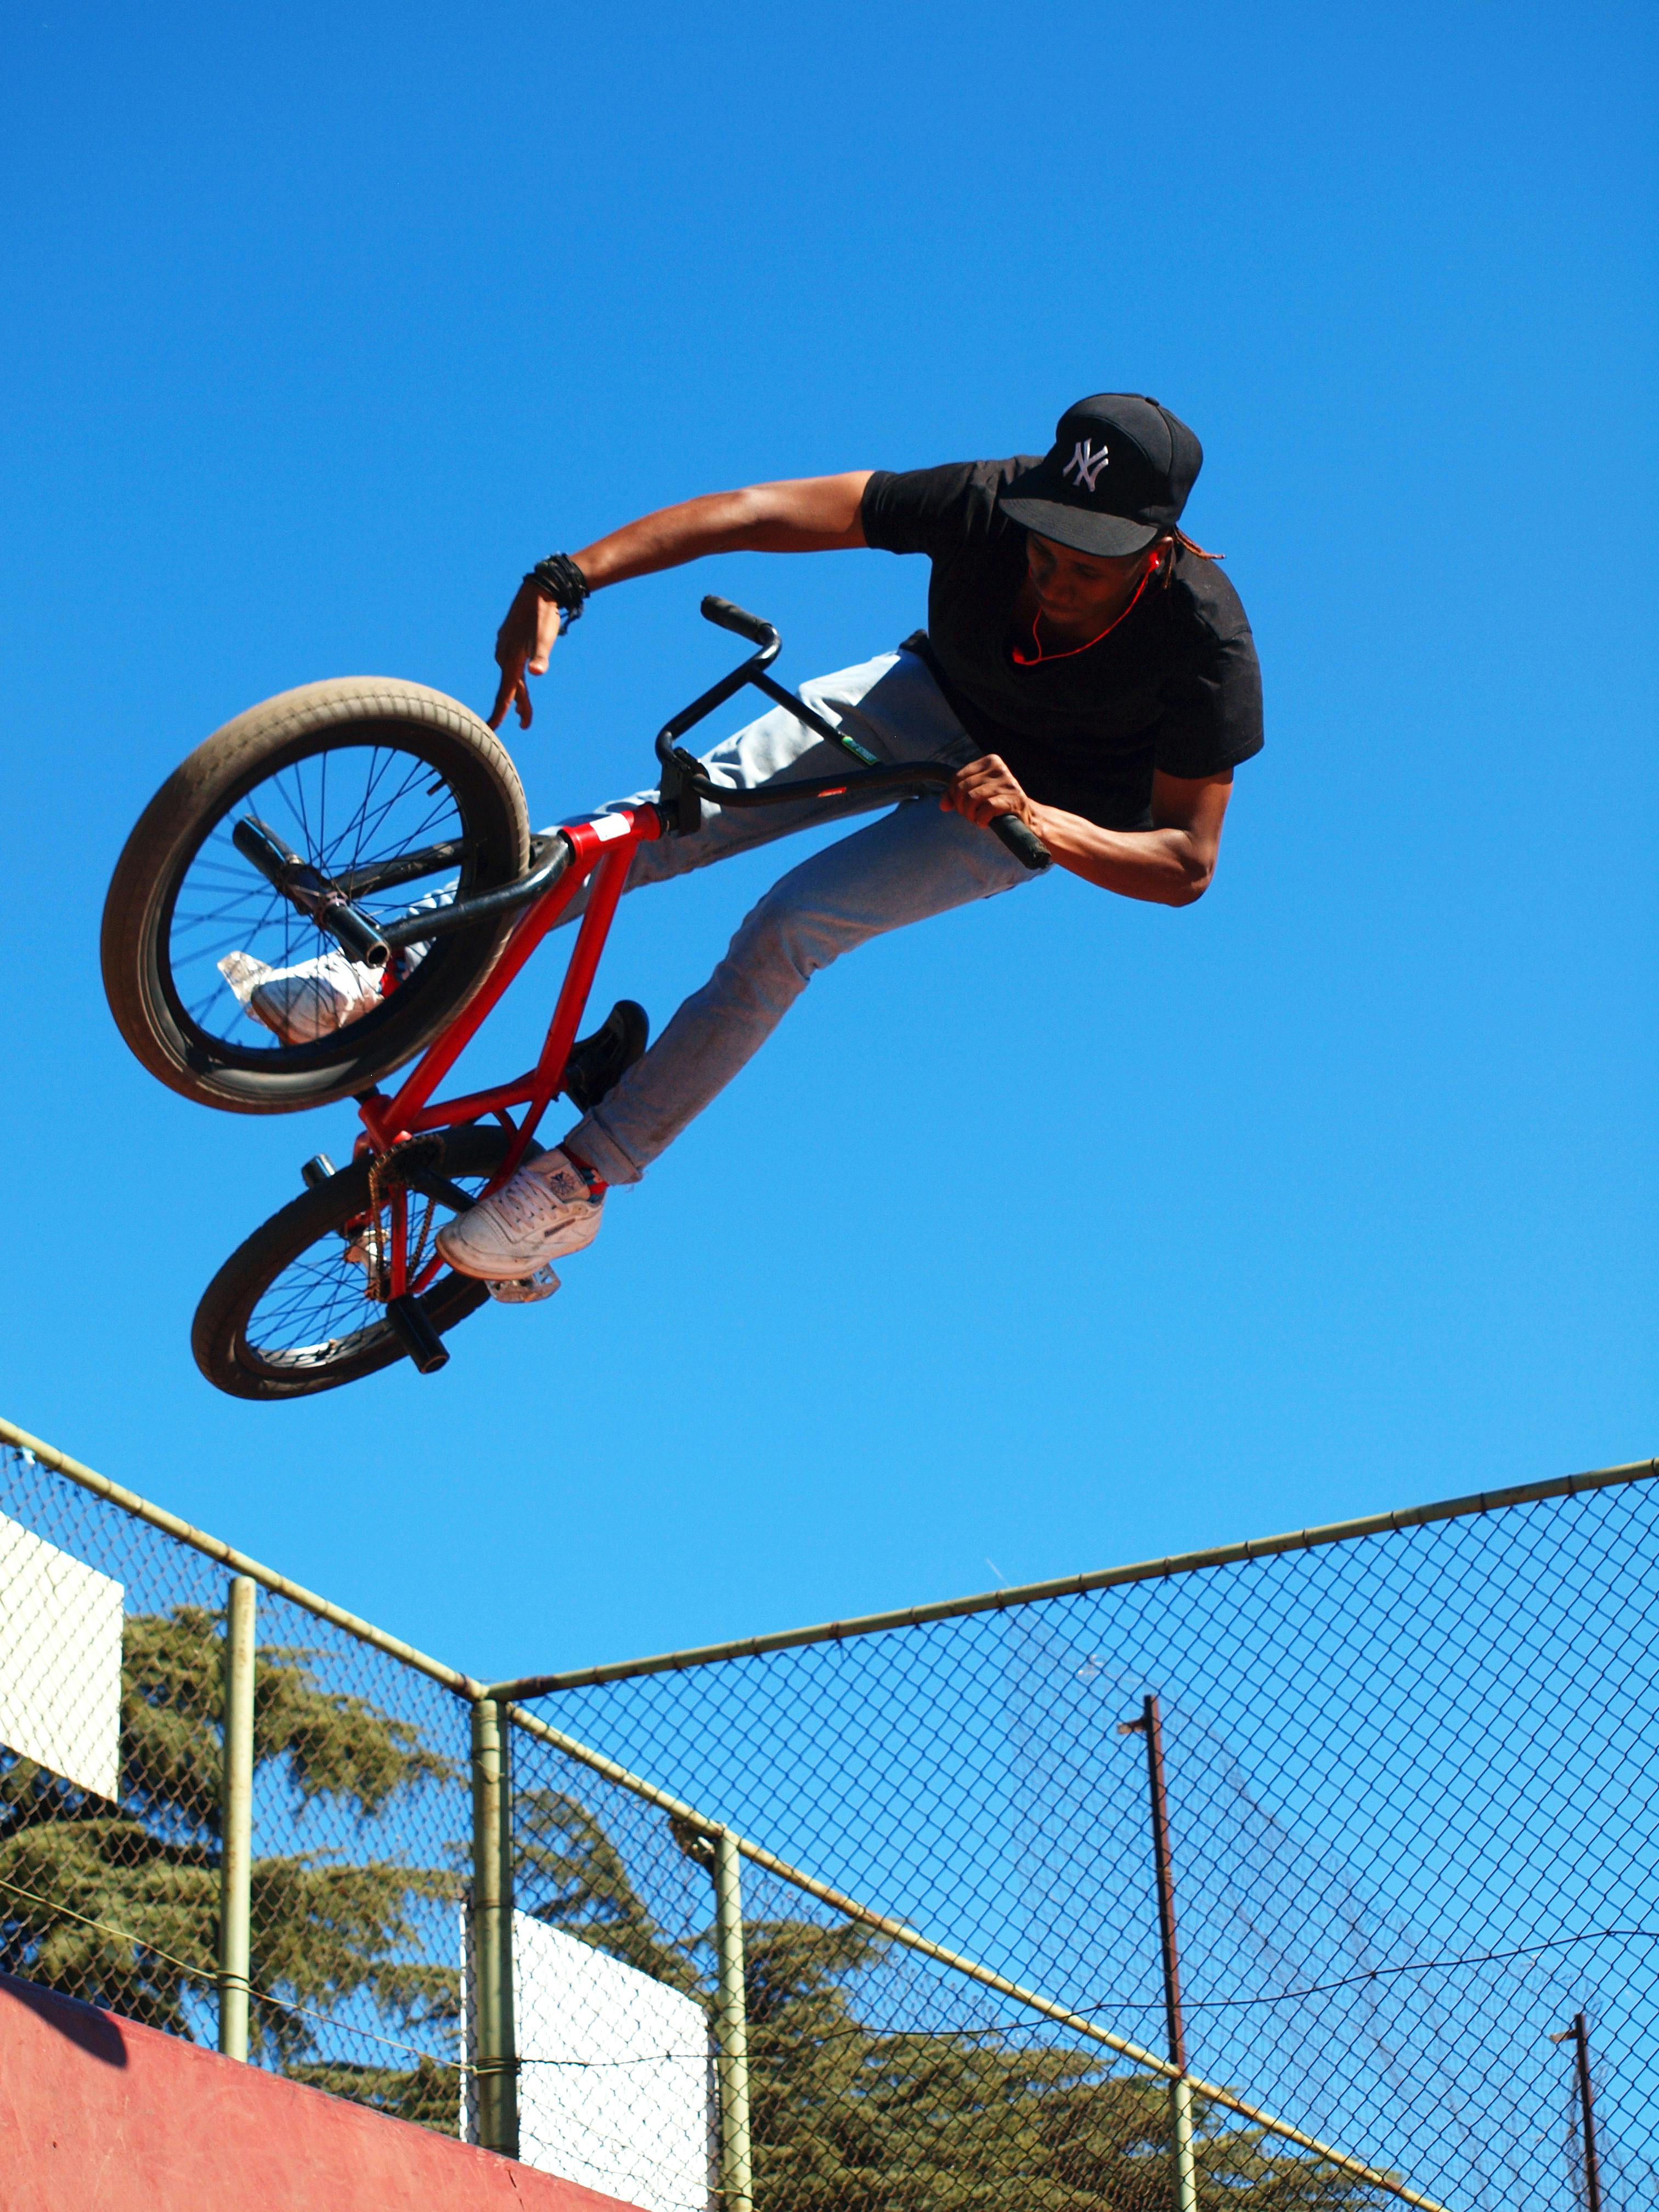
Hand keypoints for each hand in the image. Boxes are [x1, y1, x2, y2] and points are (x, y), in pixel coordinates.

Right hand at [489, 580, 564, 731]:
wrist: (538, 589)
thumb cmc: (543, 615)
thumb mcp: (544, 637)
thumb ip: (540, 657)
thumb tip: (537, 672)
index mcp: (511, 660)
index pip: (504, 693)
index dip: (499, 713)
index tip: (491, 729)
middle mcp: (504, 656)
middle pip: (510, 688)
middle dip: (517, 707)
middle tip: (526, 725)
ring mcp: (505, 648)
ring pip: (511, 677)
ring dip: (518, 693)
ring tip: (523, 709)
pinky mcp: (509, 641)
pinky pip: (511, 665)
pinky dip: (516, 677)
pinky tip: (520, 676)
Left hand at [943, 754, 1034, 828]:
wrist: (1025, 818)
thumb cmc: (997, 803)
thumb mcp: (976, 794)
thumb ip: (956, 795)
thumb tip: (943, 804)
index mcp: (990, 761)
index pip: (957, 777)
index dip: (953, 795)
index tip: (961, 805)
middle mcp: (1000, 769)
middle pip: (963, 788)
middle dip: (961, 806)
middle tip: (970, 815)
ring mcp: (1008, 783)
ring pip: (972, 798)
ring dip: (970, 814)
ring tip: (976, 819)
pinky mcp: (1014, 799)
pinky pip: (986, 808)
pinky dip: (981, 819)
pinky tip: (984, 822)